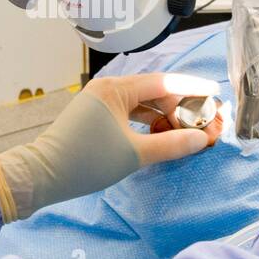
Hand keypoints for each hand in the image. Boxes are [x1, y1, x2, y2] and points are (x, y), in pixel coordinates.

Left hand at [89, 72, 222, 160]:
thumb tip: (202, 139)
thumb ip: (172, 144)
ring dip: (164, 117)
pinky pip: (129, 113)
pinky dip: (147, 123)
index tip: (215, 93)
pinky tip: (162, 136)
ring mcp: (99, 102)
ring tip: (187, 131)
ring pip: (142, 104)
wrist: (43, 175)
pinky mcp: (95, 116)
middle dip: (180, 107)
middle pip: (154, 92)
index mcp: (116, 89)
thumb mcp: (134, 154)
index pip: (164, 83)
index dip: (192, 89)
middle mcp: (108, 89)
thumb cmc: (86, 161)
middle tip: (203, 122)